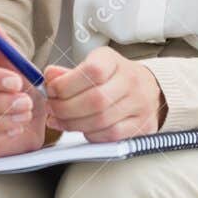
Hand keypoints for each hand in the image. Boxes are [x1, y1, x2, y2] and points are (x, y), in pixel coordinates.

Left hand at [44, 46, 163, 141]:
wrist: (148, 88)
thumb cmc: (113, 77)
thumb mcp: (92, 66)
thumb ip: (69, 73)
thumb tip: (49, 77)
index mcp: (114, 61)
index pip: (92, 71)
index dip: (67, 84)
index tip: (52, 90)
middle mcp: (131, 81)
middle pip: (95, 100)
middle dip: (65, 108)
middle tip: (52, 109)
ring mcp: (140, 105)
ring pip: (101, 121)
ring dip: (73, 124)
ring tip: (60, 120)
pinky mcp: (143, 125)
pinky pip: (111, 135)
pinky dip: (91, 135)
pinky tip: (81, 129)